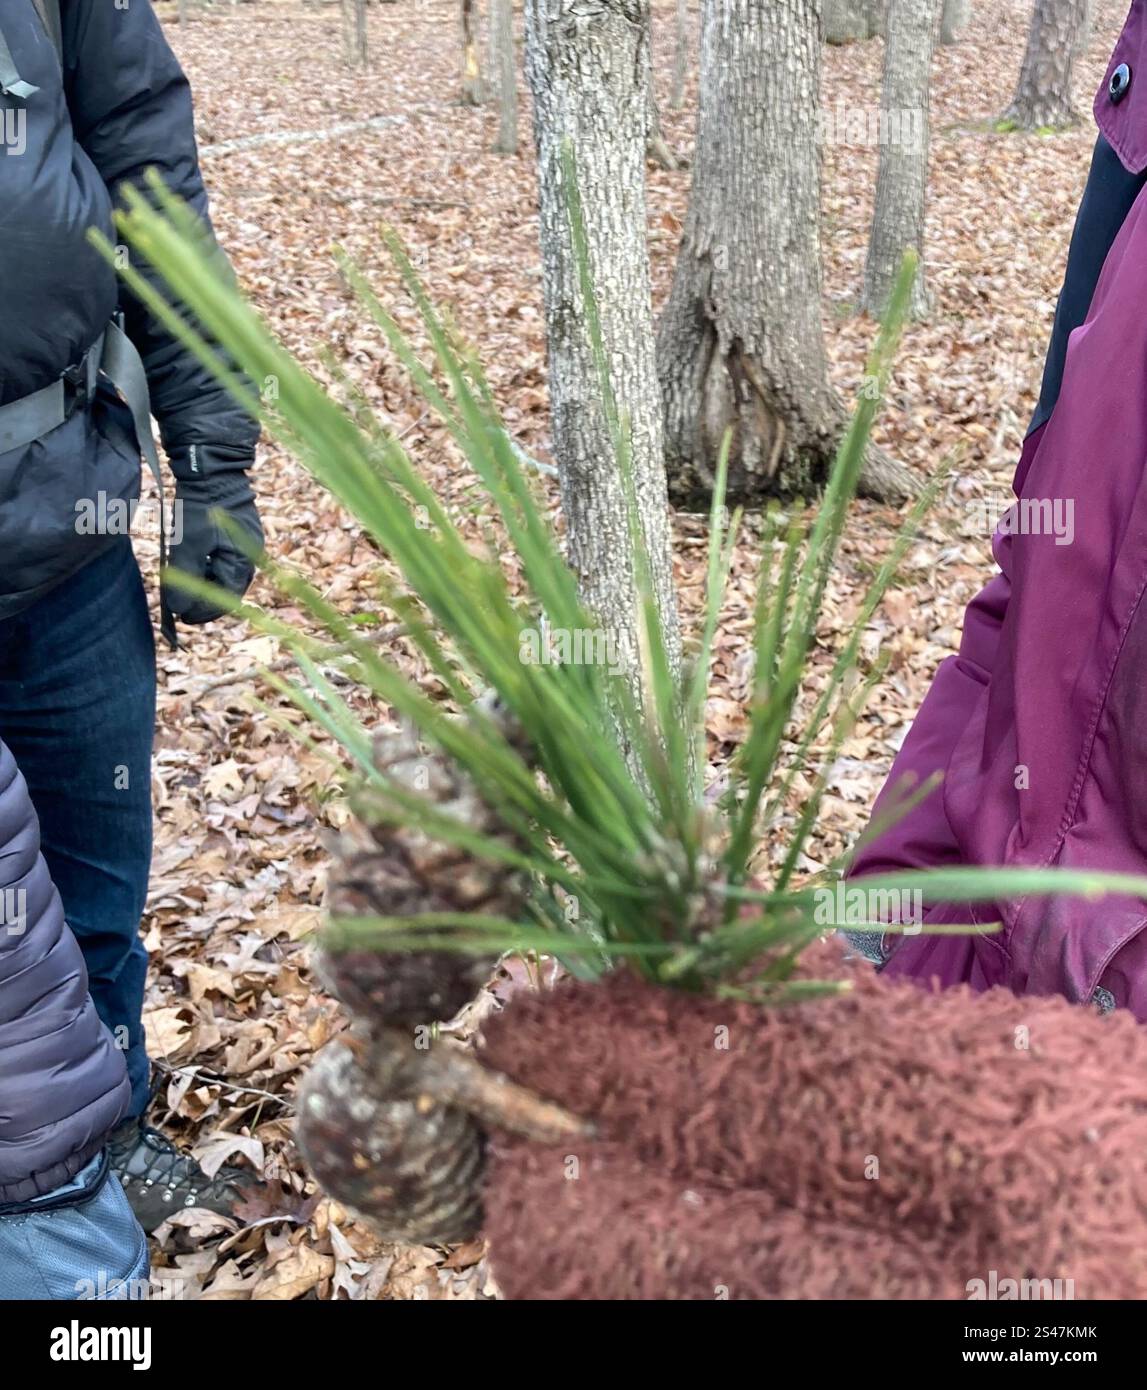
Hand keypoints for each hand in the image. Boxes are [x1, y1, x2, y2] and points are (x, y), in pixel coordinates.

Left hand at [163, 472, 261, 623]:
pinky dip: (208, 569)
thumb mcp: (189, 544)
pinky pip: (225, 560)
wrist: (212, 469)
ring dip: (205, 585)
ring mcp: (246, 544)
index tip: (181, 618)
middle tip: (180, 608)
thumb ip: (186, 578)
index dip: (203, 612)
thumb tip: (179, 610)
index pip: (226, 599)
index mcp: (243, 561)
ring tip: (184, 588)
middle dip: (205, 601)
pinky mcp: (238, 533)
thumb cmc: (201, 507)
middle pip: (229, 590)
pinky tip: (193, 567)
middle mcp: (250, 556)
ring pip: (226, 575)